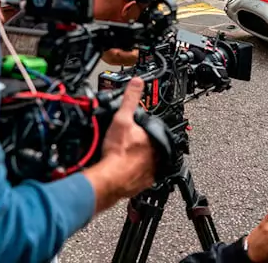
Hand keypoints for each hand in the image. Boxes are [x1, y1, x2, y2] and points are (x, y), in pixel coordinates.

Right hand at [83, 78, 154, 212]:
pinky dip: (133, 175)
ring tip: (125, 157)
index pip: (153, 131)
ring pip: (147, 163)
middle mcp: (157, 157)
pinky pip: (140, 178)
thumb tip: (137, 83)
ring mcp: (150, 172)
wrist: (110, 179)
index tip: (135, 131)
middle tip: (128, 144)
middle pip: (151, 147)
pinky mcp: (142, 185)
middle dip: (142, 145)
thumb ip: (130, 99)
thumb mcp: (122, 118)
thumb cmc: (117, 152)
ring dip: (139, 160)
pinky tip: (123, 171)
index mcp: (155, 140)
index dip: (143, 129)